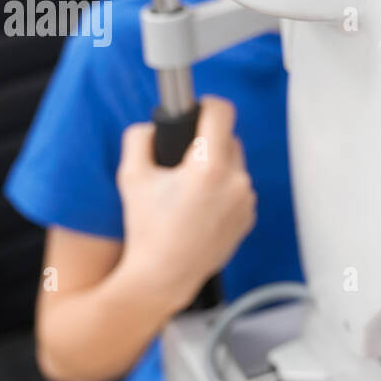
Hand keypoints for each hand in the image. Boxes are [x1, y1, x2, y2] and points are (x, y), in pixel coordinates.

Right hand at [115, 96, 256, 309]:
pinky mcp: (249, 217)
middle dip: (208, 142)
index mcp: (210, 167)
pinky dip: (224, 189)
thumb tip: (153, 127)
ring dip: (217, 166)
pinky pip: (239, 189)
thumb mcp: (131, 176)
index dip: (207, 104)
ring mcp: (246, 201)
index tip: (198, 109)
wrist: (163, 276)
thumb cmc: (147, 231)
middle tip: (184, 157)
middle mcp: (236, 182)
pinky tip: (201, 205)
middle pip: (230, 138)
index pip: (223, 113)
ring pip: (236, 165)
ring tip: (191, 186)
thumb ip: (139, 138)